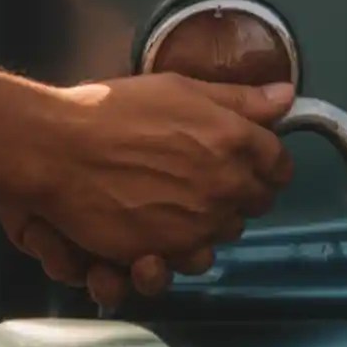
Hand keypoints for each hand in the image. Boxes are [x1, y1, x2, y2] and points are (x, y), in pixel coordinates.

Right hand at [3, 73, 293, 302]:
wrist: (59, 150)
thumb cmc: (115, 111)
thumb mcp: (181, 89)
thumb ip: (240, 99)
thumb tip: (286, 97)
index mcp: (235, 139)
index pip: (279, 164)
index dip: (269, 163)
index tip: (254, 161)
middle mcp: (226, 184)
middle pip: (258, 201)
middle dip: (243, 191)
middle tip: (213, 178)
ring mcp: (199, 221)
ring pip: (229, 232)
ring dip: (216, 220)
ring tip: (185, 203)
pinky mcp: (168, 248)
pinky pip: (196, 257)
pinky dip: (187, 246)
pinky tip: (166, 226)